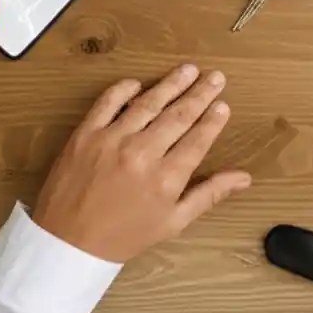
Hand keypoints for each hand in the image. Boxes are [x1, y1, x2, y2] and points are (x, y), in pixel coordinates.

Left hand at [32, 64, 250, 261]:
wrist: (69, 242)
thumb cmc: (125, 235)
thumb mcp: (173, 222)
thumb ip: (209, 194)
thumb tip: (244, 177)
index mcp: (166, 178)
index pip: (198, 139)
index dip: (213, 120)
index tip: (223, 104)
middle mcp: (142, 154)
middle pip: (178, 115)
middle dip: (200, 94)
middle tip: (215, 77)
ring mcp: (112, 140)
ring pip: (148, 103)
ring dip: (171, 84)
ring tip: (188, 70)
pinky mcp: (85, 134)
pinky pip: (108, 102)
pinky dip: (124, 89)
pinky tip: (139, 83)